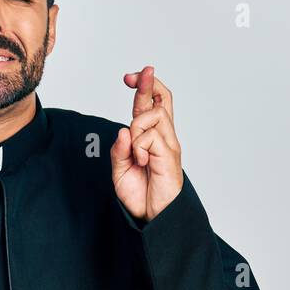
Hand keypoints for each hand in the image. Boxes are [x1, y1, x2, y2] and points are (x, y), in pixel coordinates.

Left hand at [110, 65, 182, 221]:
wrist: (153, 217)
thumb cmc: (140, 195)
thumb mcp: (120, 171)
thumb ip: (119, 150)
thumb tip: (122, 130)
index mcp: (151, 139)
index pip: (151, 105)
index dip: (144, 88)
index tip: (131, 76)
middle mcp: (164, 138)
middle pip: (161, 100)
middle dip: (148, 83)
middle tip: (139, 72)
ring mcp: (168, 145)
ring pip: (153, 115)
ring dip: (137, 128)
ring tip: (135, 153)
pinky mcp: (170, 155)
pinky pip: (150, 137)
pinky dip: (139, 147)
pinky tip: (141, 163)